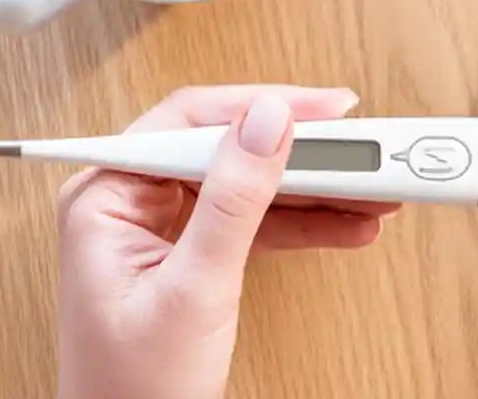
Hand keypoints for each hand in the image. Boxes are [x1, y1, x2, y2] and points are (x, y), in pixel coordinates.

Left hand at [56, 85, 399, 398]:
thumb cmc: (131, 391)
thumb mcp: (193, 288)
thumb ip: (233, 200)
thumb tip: (268, 121)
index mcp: (105, 195)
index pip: (191, 121)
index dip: (264, 106)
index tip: (324, 110)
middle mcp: (129, 201)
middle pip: (229, 149)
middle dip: (302, 153)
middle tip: (363, 149)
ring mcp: (161, 228)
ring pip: (250, 184)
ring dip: (314, 188)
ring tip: (372, 189)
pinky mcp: (190, 253)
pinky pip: (254, 220)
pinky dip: (302, 222)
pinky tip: (347, 223)